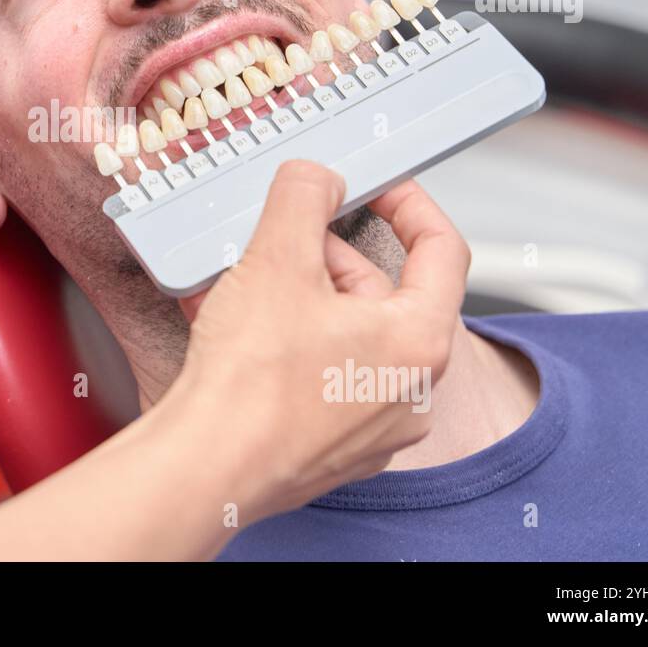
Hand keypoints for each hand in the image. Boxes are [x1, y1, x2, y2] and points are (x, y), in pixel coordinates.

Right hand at [163, 160, 468, 525]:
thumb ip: (304, 199)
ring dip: (302, 299)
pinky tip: (237, 327)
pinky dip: (286, 344)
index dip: (408, 204)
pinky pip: (320, 376)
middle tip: (285, 238)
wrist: (206, 467)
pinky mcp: (331, 448)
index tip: (378, 189)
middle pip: (383, 295)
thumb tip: (315, 179)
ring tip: (246, 282)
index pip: (442, 249)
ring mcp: (371, 427)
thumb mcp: (276, 259)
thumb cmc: (251, 386)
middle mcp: (409, 391)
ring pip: (348, 337)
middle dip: (330, 257)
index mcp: (419, 341)